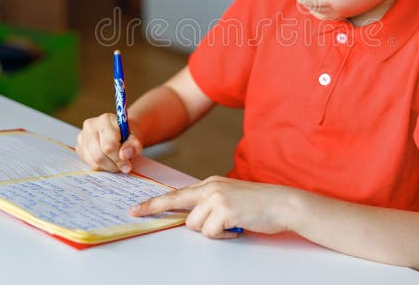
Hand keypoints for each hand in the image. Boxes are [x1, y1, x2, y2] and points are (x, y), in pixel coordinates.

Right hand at [75, 113, 143, 172]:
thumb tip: (124, 155)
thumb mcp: (136, 137)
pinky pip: (89, 164)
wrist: (120, 131)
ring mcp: (82, 137)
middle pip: (99, 156)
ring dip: (108, 167)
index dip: (119, 160)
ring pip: (93, 162)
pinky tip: (108, 160)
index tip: (128, 166)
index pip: (109, 146)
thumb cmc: (128, 133)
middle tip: (124, 166)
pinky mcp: (79, 147)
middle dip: (113, 165)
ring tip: (117, 162)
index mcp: (105, 120)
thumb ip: (134, 145)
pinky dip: (101, 167)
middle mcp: (90, 126)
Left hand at [129, 176, 293, 237]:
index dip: (154, 204)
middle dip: (183, 218)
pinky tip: (238, 226)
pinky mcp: (225, 210)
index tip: (136, 210)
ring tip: (233, 223)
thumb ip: (210, 202)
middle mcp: (211, 187)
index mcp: (211, 183)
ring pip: (196, 225)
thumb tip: (192, 219)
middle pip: (182, 209)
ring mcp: (217, 197)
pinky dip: (224, 235)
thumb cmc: (258, 204)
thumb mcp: (230, 197)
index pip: (177, 194)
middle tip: (160, 215)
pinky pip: (211, 232)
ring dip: (213, 230)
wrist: (282, 202)